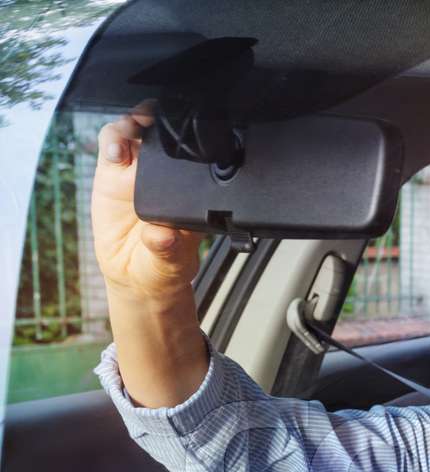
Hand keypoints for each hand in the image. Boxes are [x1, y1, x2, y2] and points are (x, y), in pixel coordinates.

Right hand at [91, 106, 204, 304]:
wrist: (134, 274)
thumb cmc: (163, 267)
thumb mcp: (171, 264)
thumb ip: (167, 250)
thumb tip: (163, 237)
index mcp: (192, 194)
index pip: (196, 158)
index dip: (189, 141)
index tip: (184, 138)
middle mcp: (167, 178)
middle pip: (164, 136)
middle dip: (158, 119)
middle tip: (151, 121)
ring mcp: (138, 173)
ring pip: (137, 134)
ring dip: (132, 125)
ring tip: (129, 133)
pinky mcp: (112, 176)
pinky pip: (111, 148)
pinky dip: (112, 141)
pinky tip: (114, 151)